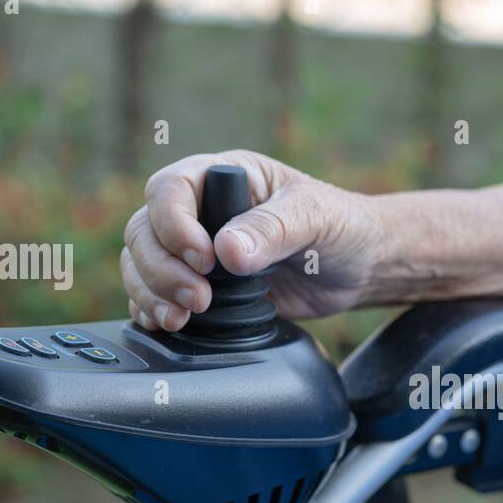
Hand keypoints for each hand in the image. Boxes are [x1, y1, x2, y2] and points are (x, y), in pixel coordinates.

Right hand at [121, 150, 382, 329]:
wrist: (360, 267)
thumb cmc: (342, 227)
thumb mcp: (315, 217)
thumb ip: (273, 229)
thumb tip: (228, 251)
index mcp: (223, 177)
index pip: (170, 190)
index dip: (174, 226)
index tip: (204, 259)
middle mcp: (201, 211)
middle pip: (145, 231)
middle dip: (161, 269)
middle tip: (198, 300)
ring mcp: (198, 251)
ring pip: (142, 264)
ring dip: (151, 293)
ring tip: (181, 319)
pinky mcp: (202, 287)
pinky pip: (155, 294)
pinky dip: (152, 311)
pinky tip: (168, 325)